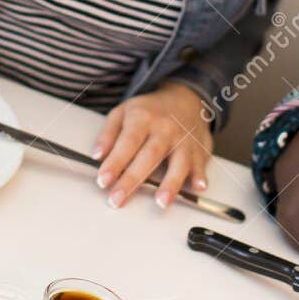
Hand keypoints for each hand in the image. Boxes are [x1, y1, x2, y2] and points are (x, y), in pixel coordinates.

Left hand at [92, 82, 213, 208]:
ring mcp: (183, 140)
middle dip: (132, 180)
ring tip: (161, 202)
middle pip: (149, 156)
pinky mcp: (199, 150)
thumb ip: (108, 133)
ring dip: (171, 183)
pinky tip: (198, 187)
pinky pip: (201, 163)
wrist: (185, 98)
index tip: (103, 180)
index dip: (115, 162)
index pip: (127, 142)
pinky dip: (200, 176)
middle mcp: (165, 129)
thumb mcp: (123, 111)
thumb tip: (97, 155)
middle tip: (118, 199)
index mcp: (143, 119)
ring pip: (178, 162)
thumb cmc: (150, 110)